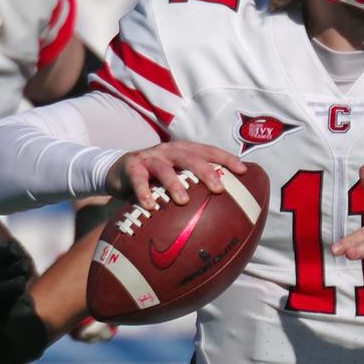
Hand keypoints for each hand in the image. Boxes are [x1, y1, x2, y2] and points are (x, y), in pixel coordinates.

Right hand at [106, 141, 245, 209]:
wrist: (119, 171)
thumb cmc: (155, 179)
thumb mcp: (175, 177)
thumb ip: (194, 187)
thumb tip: (223, 213)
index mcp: (183, 150)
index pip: (208, 151)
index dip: (226, 158)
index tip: (243, 171)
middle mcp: (168, 150)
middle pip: (190, 157)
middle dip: (205, 171)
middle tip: (218, 188)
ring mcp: (150, 157)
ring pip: (164, 168)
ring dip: (174, 183)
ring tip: (183, 201)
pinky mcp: (131, 166)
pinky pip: (138, 180)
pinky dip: (144, 192)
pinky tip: (150, 207)